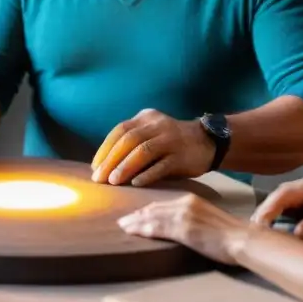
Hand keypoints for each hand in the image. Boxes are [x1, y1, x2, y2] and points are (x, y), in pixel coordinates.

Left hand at [91, 109, 214, 187]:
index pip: (120, 130)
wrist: (208, 142)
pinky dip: (146, 175)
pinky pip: (161, 166)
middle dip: (111, 160)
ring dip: (125, 167)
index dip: (105, 149)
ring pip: (144, 151)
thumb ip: (132, 144)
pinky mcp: (182, 156)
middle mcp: (158, 125)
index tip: (95, 167)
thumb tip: (104, 166)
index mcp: (146, 117)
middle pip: (129, 140)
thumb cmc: (171, 143)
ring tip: (113, 182)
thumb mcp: (151, 134)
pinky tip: (135, 184)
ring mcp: (171, 139)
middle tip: (99, 178)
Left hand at [117, 194, 245, 264]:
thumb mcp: (210, 220)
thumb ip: (194, 219)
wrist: (242, 239)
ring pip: (152, 217)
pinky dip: (142, 229)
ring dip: (135, 222)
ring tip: (122, 226)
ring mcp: (183, 215)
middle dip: (137, 215)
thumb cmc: (231, 235)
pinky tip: (132, 231)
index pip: (163, 205)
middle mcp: (185, 203)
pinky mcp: (183, 229)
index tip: (136, 214)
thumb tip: (184, 228)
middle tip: (122, 220)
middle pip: (154, 209)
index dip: (148, 210)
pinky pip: (157, 228)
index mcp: (192, 200)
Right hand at [251, 178, 302, 238]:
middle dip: (264, 212)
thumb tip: (296, 233)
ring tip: (258, 230)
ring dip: (268, 215)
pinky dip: (276, 217)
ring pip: (278, 204)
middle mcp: (299, 189)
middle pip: (275, 198)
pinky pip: (285, 210)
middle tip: (253, 229)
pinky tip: (271, 228)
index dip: (268, 209)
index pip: (281, 196)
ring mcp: (300, 196)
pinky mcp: (302, 205)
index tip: (260, 224)